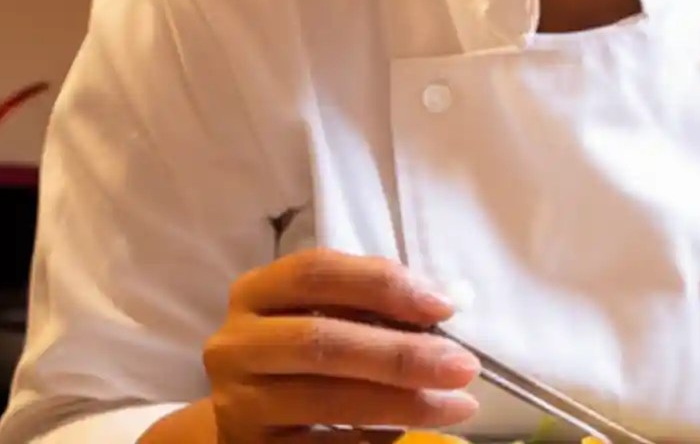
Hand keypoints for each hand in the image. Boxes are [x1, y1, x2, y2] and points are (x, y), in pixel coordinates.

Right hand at [202, 249, 480, 441]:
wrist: (248, 418)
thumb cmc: (300, 355)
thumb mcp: (320, 316)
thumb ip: (367, 307)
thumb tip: (439, 310)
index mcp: (255, 293)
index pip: (316, 273)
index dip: (381, 284)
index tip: (443, 306)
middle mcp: (236, 344)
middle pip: (322, 342)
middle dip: (401, 355)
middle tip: (463, 367)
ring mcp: (239, 402)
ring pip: (326, 401)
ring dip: (402, 403)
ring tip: (457, 405)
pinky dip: (372, 439)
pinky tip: (410, 432)